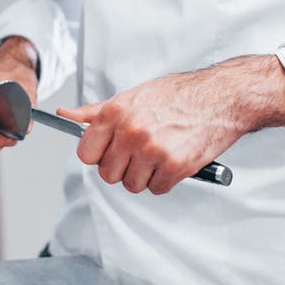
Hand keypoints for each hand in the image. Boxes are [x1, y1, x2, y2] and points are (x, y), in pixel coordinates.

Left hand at [57, 56, 284, 194]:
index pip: (86, 153)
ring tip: (158, 154)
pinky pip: (156, 189)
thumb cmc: (176, 95)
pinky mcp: (174, 166)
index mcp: (115, 112)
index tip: (109, 151)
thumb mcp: (131, 96)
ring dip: (144, 176)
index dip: (98, 155)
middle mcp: (130, 131)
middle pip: (107, 174)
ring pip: (131, 185)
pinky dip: (164, 180)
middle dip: (122, 168)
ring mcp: (152, 150)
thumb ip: (95, 111)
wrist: (218, 98)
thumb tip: (65, 114)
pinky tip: (173, 160)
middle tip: (139, 153)